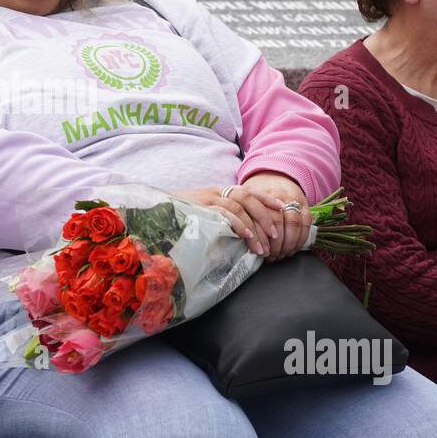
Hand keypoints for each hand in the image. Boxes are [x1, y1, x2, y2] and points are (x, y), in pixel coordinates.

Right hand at [168, 185, 285, 256]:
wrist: (153, 209)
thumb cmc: (178, 215)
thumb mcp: (202, 213)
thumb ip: (220, 217)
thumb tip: (239, 234)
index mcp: (219, 191)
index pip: (248, 190)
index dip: (267, 199)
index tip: (283, 209)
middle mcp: (216, 191)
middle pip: (248, 197)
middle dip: (265, 215)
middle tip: (275, 235)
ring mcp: (208, 198)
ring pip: (240, 206)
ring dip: (255, 227)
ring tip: (262, 246)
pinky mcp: (201, 208)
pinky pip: (225, 213)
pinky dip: (239, 225)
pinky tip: (246, 237)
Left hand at [238, 172, 310, 260]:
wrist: (273, 178)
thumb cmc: (255, 198)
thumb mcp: (243, 205)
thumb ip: (242, 219)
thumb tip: (239, 244)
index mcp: (257, 194)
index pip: (258, 218)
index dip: (260, 238)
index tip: (259, 251)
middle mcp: (275, 194)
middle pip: (277, 221)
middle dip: (275, 243)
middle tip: (271, 256)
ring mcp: (291, 198)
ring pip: (293, 222)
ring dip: (288, 243)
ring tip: (281, 255)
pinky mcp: (304, 204)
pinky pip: (306, 223)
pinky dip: (300, 239)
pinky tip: (292, 249)